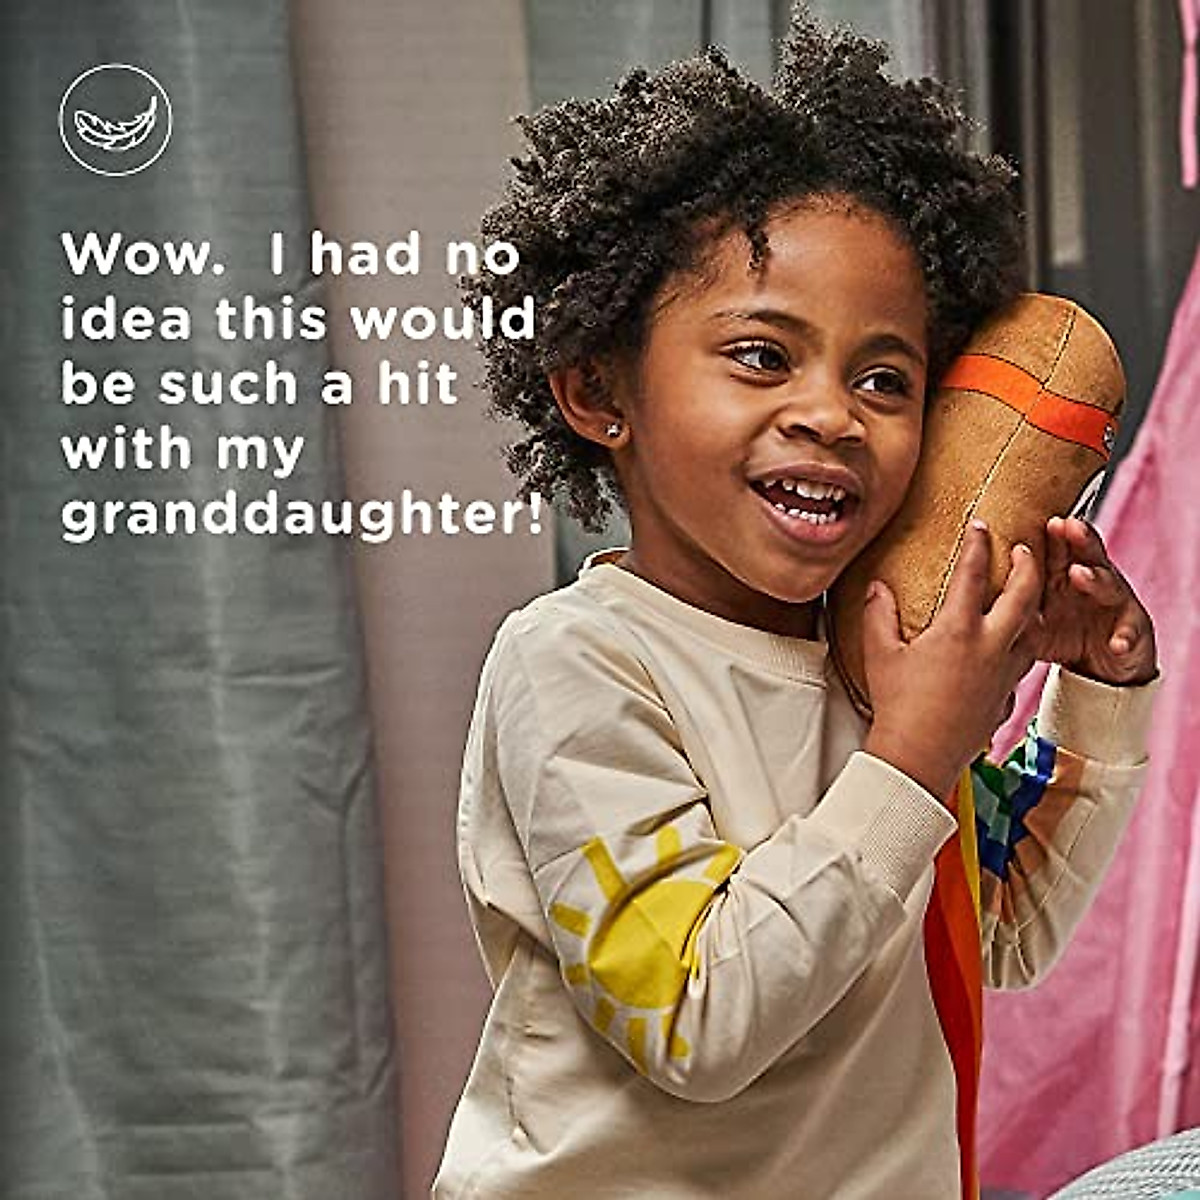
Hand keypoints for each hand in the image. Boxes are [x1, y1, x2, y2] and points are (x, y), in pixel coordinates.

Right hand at [860, 521, 1040, 800]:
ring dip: (1033, 603)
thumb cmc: (898, 706)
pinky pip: (1024, 660)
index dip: (978, 544)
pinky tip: (1012, 642)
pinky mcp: (1006, 695)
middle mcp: (990, 646)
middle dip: (1029, 564)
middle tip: (1024, 548)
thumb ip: (879, 614)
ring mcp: (1003, 672)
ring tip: (1026, 591)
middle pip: (1025, 594)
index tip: (981, 525)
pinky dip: (1022, 642)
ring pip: (1033, 628)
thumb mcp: (880, 654)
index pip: (973, 574)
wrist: (919, 756)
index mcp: (958, 630)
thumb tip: (879, 587)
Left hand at [1026, 516, 1156, 685]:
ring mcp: (1116, 605)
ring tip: (1079, 574)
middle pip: (1088, 555)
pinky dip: (1125, 636)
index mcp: (1068, 576)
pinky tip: (1117, 642)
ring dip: (1095, 579)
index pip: (1061, 549)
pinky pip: (1130, 633)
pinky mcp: (1132, 632)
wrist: (1101, 667)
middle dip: (1080, 538)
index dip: (1054, 535)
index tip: (1043, 520)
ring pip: (1109, 586)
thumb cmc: (1062, 635)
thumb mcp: (1034, 621)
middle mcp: (1095, 583)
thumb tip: (970, 595)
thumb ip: (1012, 605)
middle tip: (1067, 524)